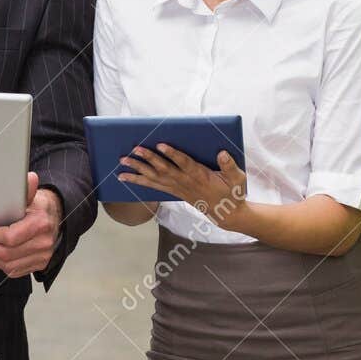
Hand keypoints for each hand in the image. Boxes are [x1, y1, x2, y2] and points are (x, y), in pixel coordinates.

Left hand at [0, 172, 62, 278]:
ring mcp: (42, 256)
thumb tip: (29, 177)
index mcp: (41, 224)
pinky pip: (14, 271)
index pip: (12, 237)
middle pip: (8, 253)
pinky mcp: (39, 265)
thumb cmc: (41, 207)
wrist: (56, 220)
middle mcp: (43, 243)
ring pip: (9, 265)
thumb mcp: (34, 196)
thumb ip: (27, 190)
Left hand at [118, 143, 246, 227]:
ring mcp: (178, 188)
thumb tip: (222, 153)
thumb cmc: (232, 193)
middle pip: (164, 169)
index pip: (184, 163)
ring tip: (122, 163)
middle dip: (148, 159)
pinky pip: (153, 186)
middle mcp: (185, 182)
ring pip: (155, 178)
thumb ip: (229, 166)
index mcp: (200, 175)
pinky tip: (126, 177)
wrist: (226, 214)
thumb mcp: (238, 179)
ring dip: (137, 170)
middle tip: (134, 150)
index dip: (173, 155)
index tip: (161, 145)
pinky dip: (139, 181)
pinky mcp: (173, 192)